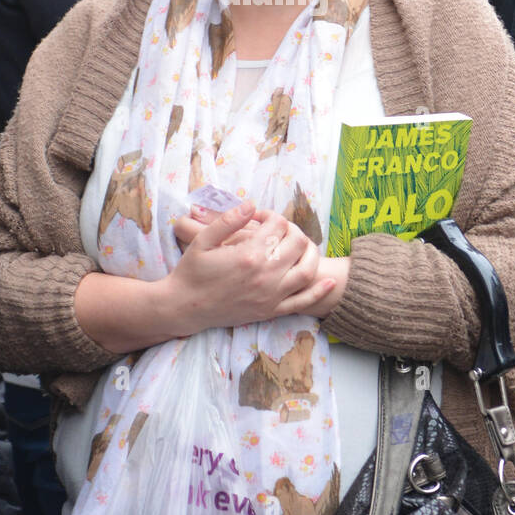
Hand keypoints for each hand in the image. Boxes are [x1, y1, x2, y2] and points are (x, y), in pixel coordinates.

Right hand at [166, 201, 336, 332]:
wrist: (184, 308)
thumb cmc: (191, 272)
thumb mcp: (203, 240)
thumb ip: (229, 220)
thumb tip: (252, 203)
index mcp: (249, 254)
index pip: (277, 226)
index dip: (271, 216)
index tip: (261, 217)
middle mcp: (265, 275)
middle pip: (296, 243)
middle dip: (292, 230)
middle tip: (280, 229)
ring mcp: (270, 295)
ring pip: (306, 270)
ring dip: (311, 253)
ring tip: (302, 245)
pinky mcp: (270, 311)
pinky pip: (303, 302)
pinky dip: (320, 292)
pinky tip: (329, 281)